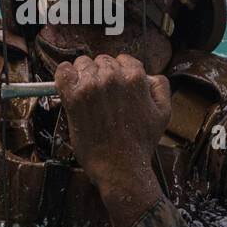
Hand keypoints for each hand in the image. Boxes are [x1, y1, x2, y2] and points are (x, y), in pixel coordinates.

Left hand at [54, 54, 171, 226]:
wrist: (119, 166)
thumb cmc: (140, 142)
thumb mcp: (163, 113)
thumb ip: (160, 87)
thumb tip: (150, 75)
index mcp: (135, 78)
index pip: (123, 60)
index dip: (120, 73)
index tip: (116, 86)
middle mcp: (112, 78)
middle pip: (102, 61)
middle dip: (102, 74)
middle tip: (102, 96)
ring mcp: (91, 87)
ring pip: (82, 64)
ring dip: (84, 75)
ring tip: (88, 95)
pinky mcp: (73, 98)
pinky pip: (62, 71)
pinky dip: (65, 75)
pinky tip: (70, 86)